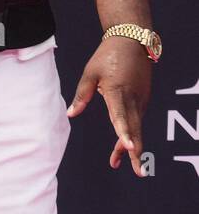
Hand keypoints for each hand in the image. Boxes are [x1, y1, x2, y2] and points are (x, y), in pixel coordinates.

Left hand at [67, 36, 151, 176]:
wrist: (131, 41)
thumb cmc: (107, 57)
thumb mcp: (90, 73)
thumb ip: (81, 95)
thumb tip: (70, 115)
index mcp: (117, 91)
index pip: (121, 116)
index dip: (124, 133)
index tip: (127, 147)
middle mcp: (133, 98)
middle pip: (134, 128)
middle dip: (133, 151)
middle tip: (137, 172)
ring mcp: (141, 99)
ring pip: (137, 126)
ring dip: (129, 145)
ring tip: (117, 163)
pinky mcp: (143, 99)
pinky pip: (137, 119)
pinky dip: (131, 132)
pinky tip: (123, 145)